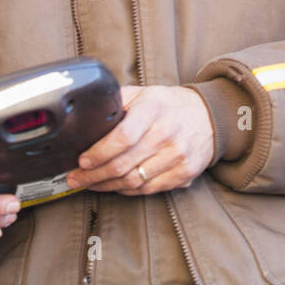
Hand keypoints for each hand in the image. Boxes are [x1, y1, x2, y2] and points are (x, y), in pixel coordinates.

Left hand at [65, 85, 213, 195]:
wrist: (209, 116)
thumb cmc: (169, 105)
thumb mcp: (143, 93)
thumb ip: (117, 101)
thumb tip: (86, 116)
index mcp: (154, 108)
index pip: (123, 136)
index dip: (99, 152)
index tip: (82, 160)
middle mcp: (167, 132)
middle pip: (124, 163)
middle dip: (93, 175)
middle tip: (76, 178)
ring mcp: (178, 155)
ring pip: (134, 181)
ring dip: (107, 186)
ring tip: (90, 184)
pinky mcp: (184, 173)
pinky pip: (149, 189)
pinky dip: (127, 191)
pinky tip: (114, 186)